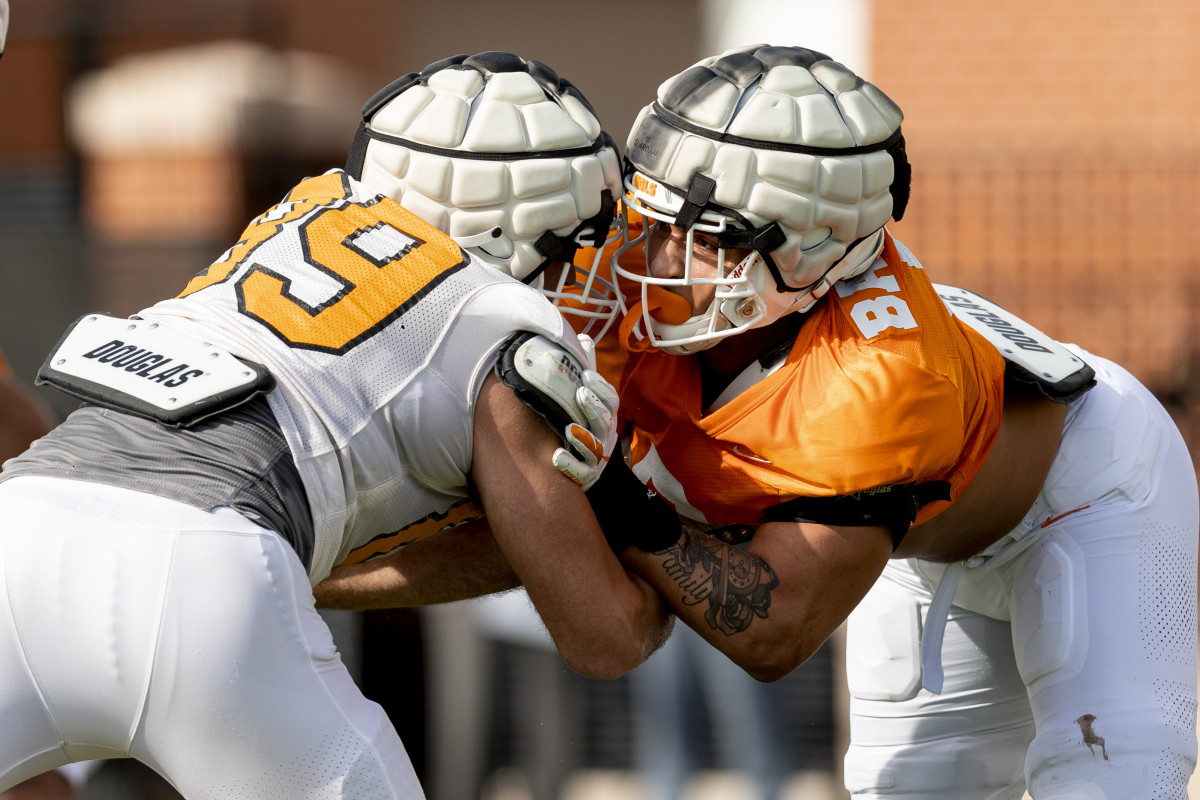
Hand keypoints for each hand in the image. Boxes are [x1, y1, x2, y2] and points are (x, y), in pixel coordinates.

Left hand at [553, 334, 618, 490]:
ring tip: (568, 429)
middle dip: (594, 407)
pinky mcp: (585, 476)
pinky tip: (556, 455)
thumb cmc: (578, 425)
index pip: (610, 400)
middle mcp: (604, 436)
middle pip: (606, 421)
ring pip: (595, 447)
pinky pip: (582, 472)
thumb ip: (583, 372)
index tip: (586, 376)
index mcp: (604, 416)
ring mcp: (596, 458)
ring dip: (583, 437)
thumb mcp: (582, 397)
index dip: (601, 388)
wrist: (575, 466)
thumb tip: (584, 338)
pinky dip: (570, 465)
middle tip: (579, 394)